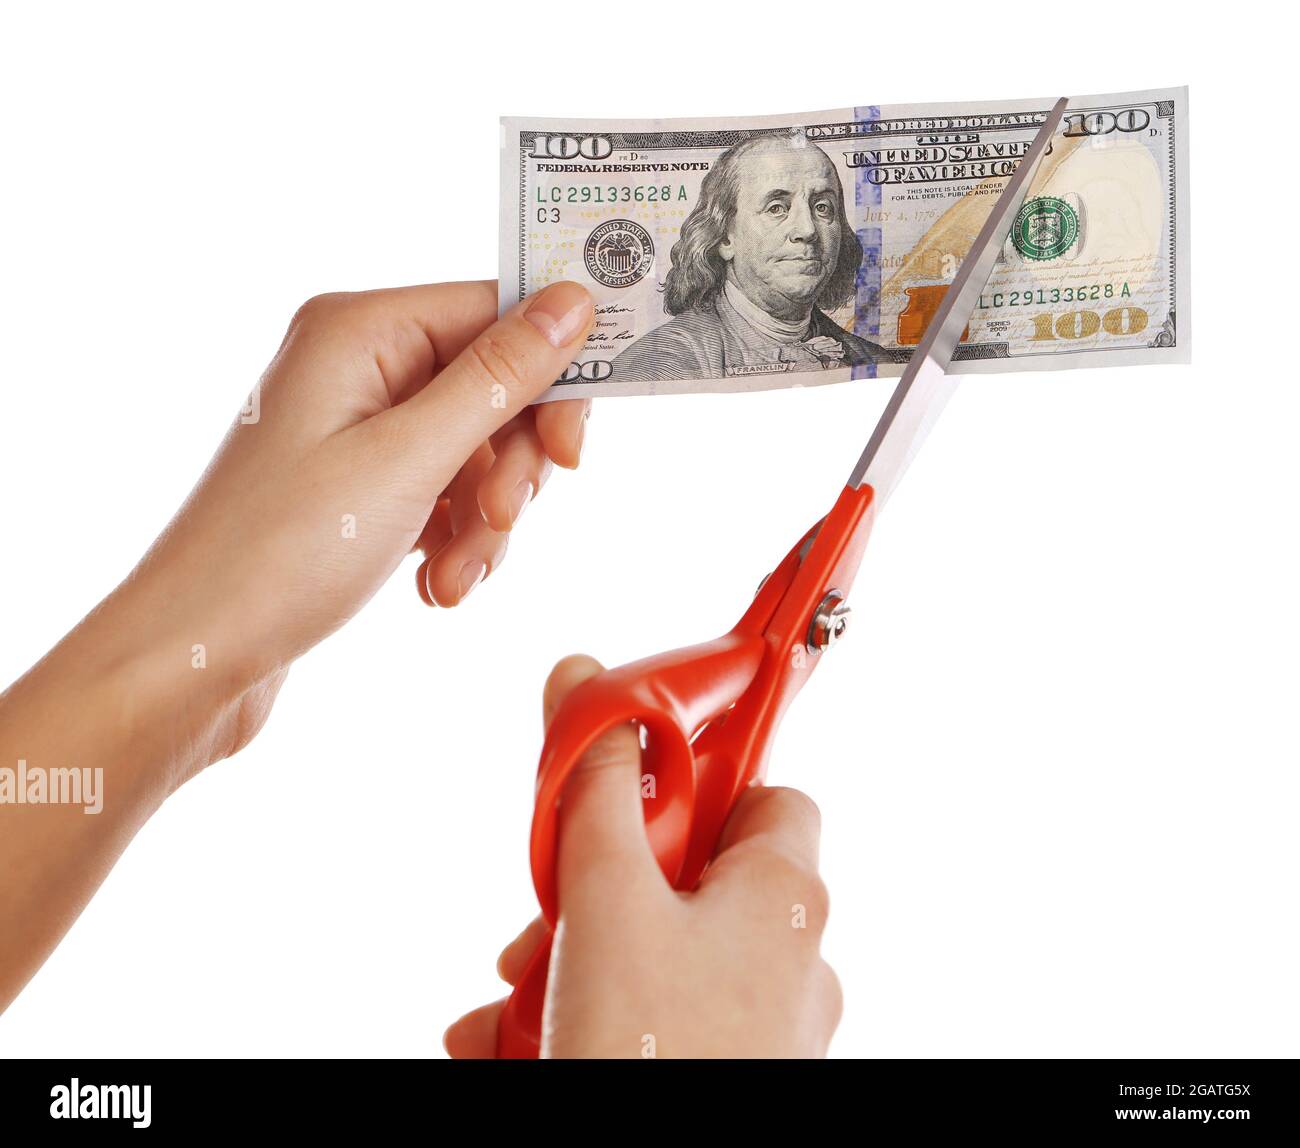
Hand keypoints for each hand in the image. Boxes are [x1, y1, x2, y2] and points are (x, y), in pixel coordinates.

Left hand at [100, 278, 593, 778]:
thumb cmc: (277, 553)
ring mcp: (357, 428)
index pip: (495, 314)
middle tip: (503, 519)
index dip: (549, 378)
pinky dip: (456, 539)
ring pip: (477, 450)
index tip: (571, 452)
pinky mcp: (360, 485)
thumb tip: (575, 301)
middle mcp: (357, 366)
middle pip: (493, 387)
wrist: (194, 657)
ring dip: (484, 519)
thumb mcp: (408, 459)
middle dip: (510, 466)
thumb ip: (499, 378)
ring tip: (453, 576)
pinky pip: (446, 491)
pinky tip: (435, 583)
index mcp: (358, 330)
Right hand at [445, 656, 841, 1058]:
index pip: (768, 793)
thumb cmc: (650, 1056)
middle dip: (595, 890)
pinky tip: (511, 1045)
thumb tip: (586, 681)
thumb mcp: (604, 900)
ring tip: (505, 1001)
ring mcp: (761, 1030)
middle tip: (540, 917)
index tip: (626, 785)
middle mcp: (789, 962)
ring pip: (655, 956)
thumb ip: (596, 787)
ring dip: (569, 963)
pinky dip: (583, 1018)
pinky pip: (651, 1021)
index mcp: (784, 898)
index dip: (697, 780)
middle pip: (689, 878)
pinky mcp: (721, 1073)